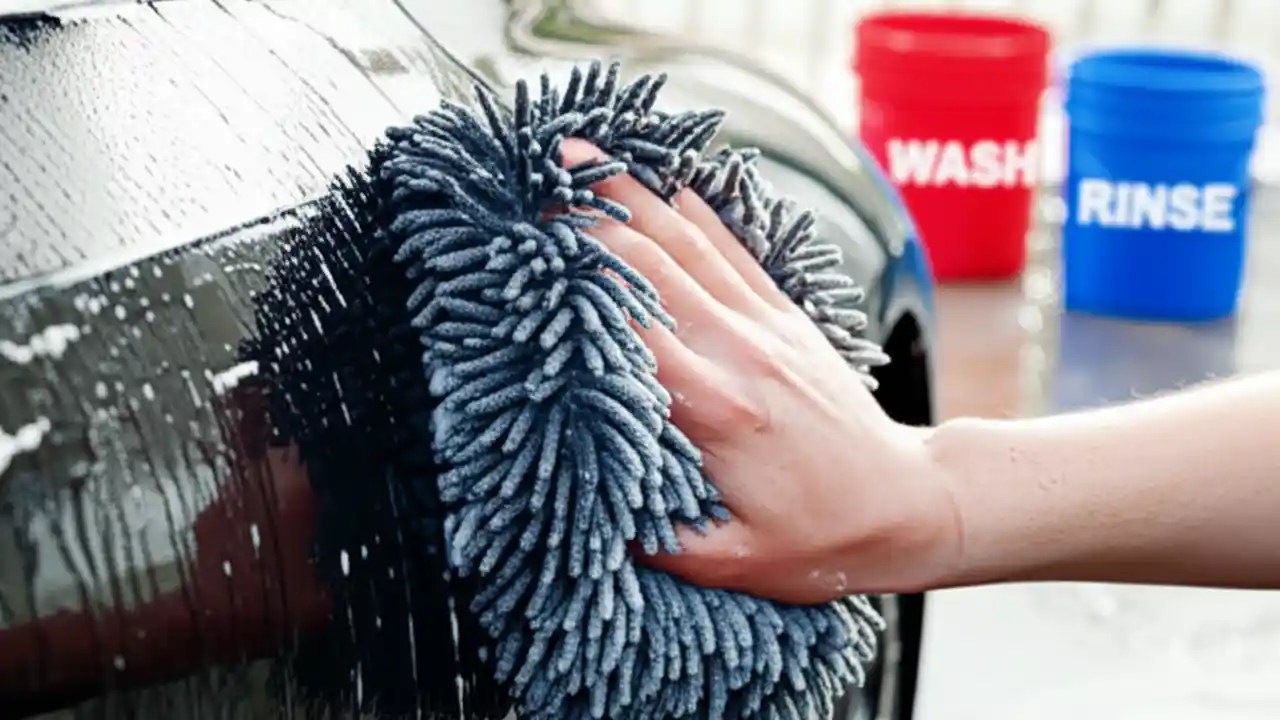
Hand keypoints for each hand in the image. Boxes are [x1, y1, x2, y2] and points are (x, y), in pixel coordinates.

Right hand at [563, 140, 962, 604]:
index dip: (581, 284)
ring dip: (635, 196)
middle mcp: (741, 352)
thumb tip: (589, 513)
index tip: (534, 249)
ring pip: (690, 244)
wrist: (910, 503)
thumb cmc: (821, 539)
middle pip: (653, 267)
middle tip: (541, 180)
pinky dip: (697, 214)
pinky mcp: (789, 320)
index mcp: (719, 410)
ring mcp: (768, 327)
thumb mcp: (731, 562)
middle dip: (593, 217)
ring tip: (586, 157)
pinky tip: (666, 183)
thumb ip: (656, 540)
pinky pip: (736, 252)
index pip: (634, 329)